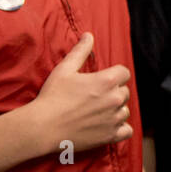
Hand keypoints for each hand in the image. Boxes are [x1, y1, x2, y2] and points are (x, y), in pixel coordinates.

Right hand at [28, 32, 132, 154]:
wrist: (43, 127)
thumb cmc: (52, 97)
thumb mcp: (64, 69)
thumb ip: (80, 51)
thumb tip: (89, 36)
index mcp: (107, 81)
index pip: (124, 73)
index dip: (114, 75)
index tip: (101, 81)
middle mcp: (115, 99)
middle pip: (125, 91)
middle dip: (113, 92)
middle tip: (94, 98)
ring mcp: (115, 118)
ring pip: (125, 110)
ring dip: (115, 110)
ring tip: (95, 112)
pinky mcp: (111, 135)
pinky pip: (127, 130)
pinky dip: (120, 128)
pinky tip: (106, 125)